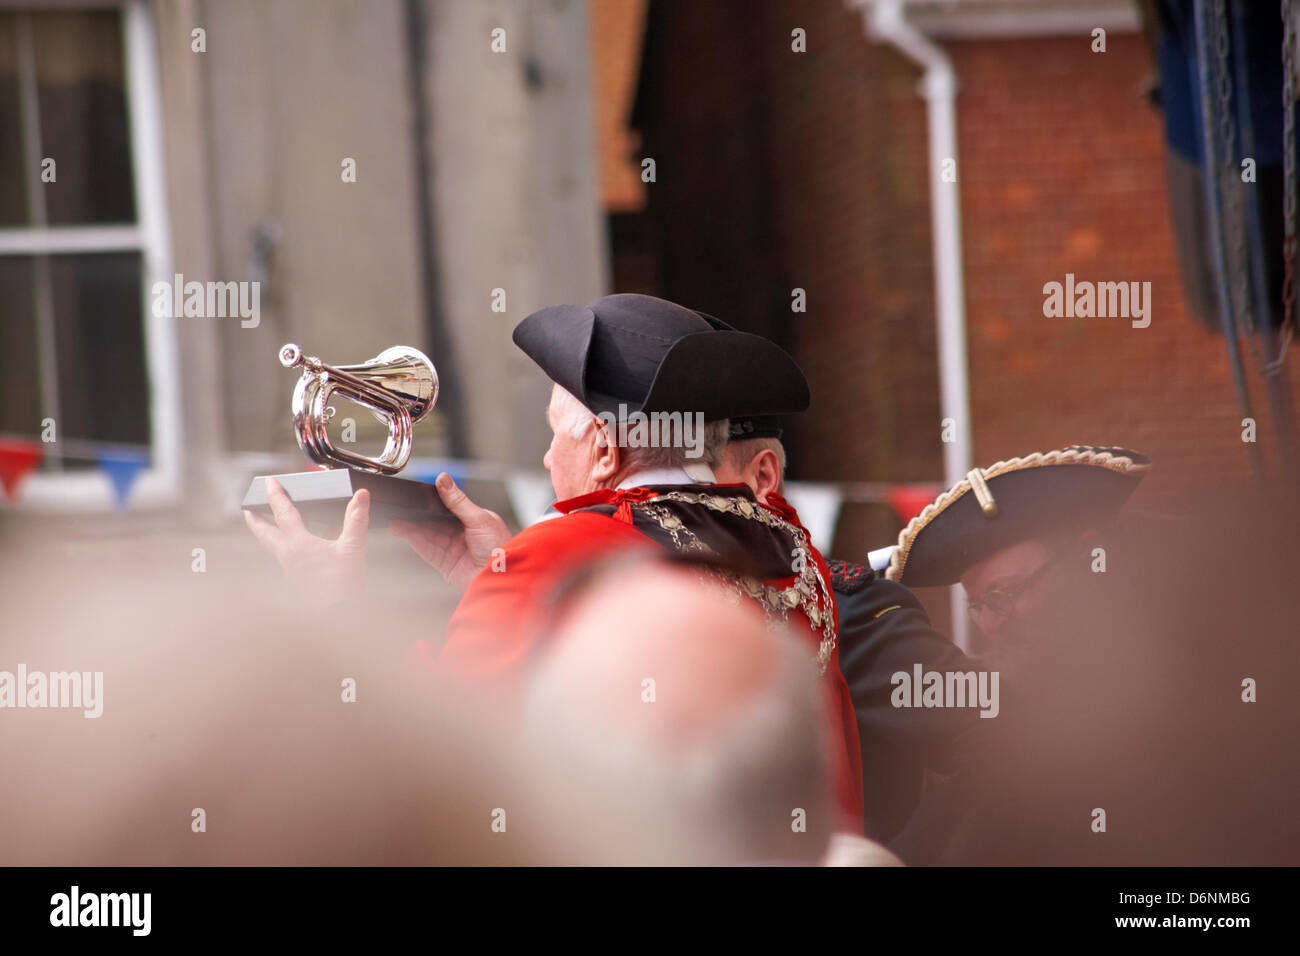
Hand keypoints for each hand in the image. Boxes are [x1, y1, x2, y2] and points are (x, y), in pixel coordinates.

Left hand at [243, 477, 369, 602]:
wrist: (337, 617)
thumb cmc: (341, 588)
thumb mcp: (352, 549)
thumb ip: (356, 520)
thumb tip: (360, 497)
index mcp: (298, 545)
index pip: (282, 513)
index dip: (276, 495)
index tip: (269, 482)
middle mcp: (289, 556)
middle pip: (265, 533)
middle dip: (256, 519)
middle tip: (248, 509)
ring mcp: (291, 570)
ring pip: (274, 546)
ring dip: (270, 533)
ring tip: (273, 524)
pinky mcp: (298, 580)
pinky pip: (290, 557)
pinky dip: (291, 546)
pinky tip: (310, 546)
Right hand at [390, 472, 509, 589]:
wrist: (501, 577)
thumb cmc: (500, 548)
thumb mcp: (479, 518)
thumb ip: (458, 500)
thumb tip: (444, 479)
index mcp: (472, 519)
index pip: (447, 507)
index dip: (431, 502)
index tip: (415, 494)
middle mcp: (461, 534)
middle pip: (434, 522)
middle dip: (418, 515)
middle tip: (401, 506)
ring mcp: (452, 548)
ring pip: (427, 535)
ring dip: (411, 527)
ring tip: (397, 519)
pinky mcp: (444, 563)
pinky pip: (426, 549)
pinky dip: (414, 540)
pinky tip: (403, 531)